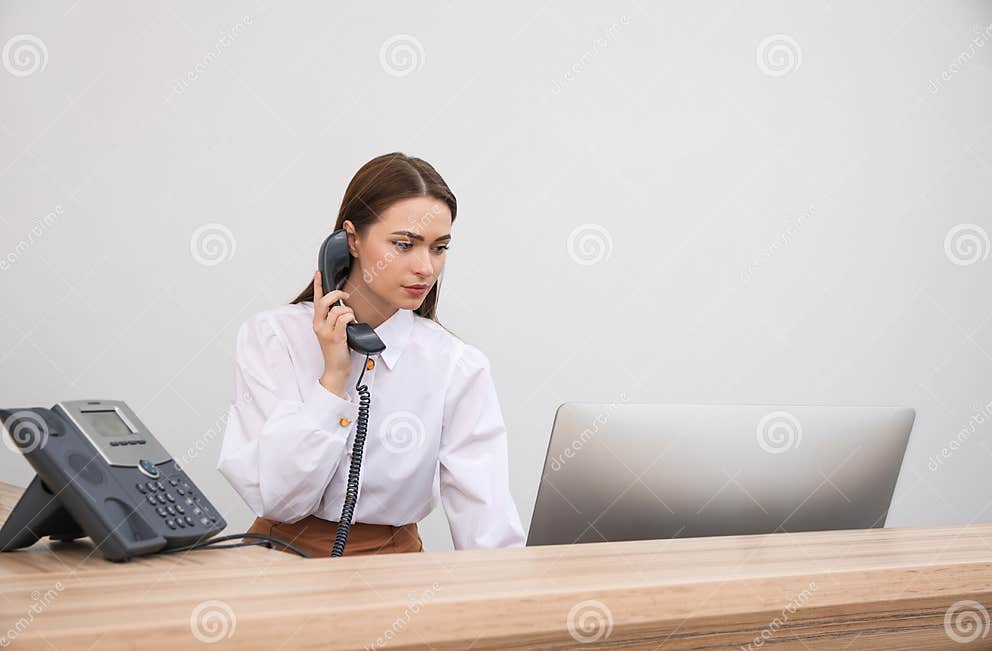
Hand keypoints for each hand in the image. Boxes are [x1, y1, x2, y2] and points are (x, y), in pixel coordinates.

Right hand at [312, 270, 353, 396]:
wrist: (335, 369)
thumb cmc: (336, 351)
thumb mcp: (332, 332)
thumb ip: (334, 320)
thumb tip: (343, 308)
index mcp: (318, 322)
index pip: (316, 300)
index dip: (318, 285)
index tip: (318, 273)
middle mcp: (319, 325)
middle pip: (325, 301)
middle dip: (337, 294)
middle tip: (346, 296)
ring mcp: (326, 331)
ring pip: (338, 310)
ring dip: (349, 312)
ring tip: (352, 320)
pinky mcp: (335, 337)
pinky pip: (344, 319)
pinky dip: (351, 318)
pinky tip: (353, 324)